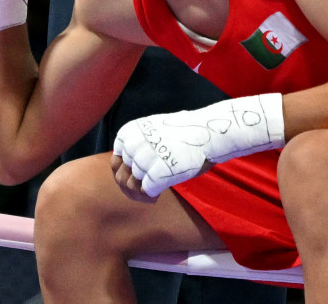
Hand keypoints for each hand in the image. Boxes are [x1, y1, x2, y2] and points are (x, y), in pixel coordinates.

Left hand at [112, 93, 284, 197]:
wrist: (210, 132)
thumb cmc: (186, 133)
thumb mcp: (155, 131)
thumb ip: (138, 145)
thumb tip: (121, 168)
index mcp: (131, 131)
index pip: (117, 158)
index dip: (125, 170)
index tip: (138, 175)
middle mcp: (135, 143)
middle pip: (123, 174)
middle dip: (132, 184)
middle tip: (146, 189)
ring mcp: (146, 158)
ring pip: (132, 184)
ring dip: (140, 193)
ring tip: (151, 194)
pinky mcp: (159, 173)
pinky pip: (146, 191)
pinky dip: (151, 196)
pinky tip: (158, 195)